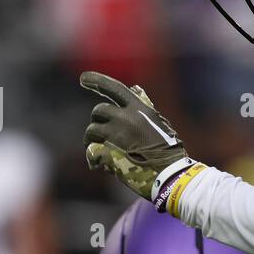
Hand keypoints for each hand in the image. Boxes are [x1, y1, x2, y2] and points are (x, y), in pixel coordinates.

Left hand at [80, 71, 202, 211]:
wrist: (170, 174)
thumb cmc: (167, 149)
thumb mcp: (157, 122)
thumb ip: (144, 105)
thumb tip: (136, 88)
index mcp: (139, 108)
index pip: (113, 88)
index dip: (96, 80)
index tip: (82, 78)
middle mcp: (125, 118)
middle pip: (99, 110)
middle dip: (97, 121)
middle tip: (99, 134)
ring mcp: (115, 135)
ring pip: (91, 130)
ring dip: (91, 140)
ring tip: (98, 152)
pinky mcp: (107, 153)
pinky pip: (91, 151)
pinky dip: (92, 158)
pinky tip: (99, 166)